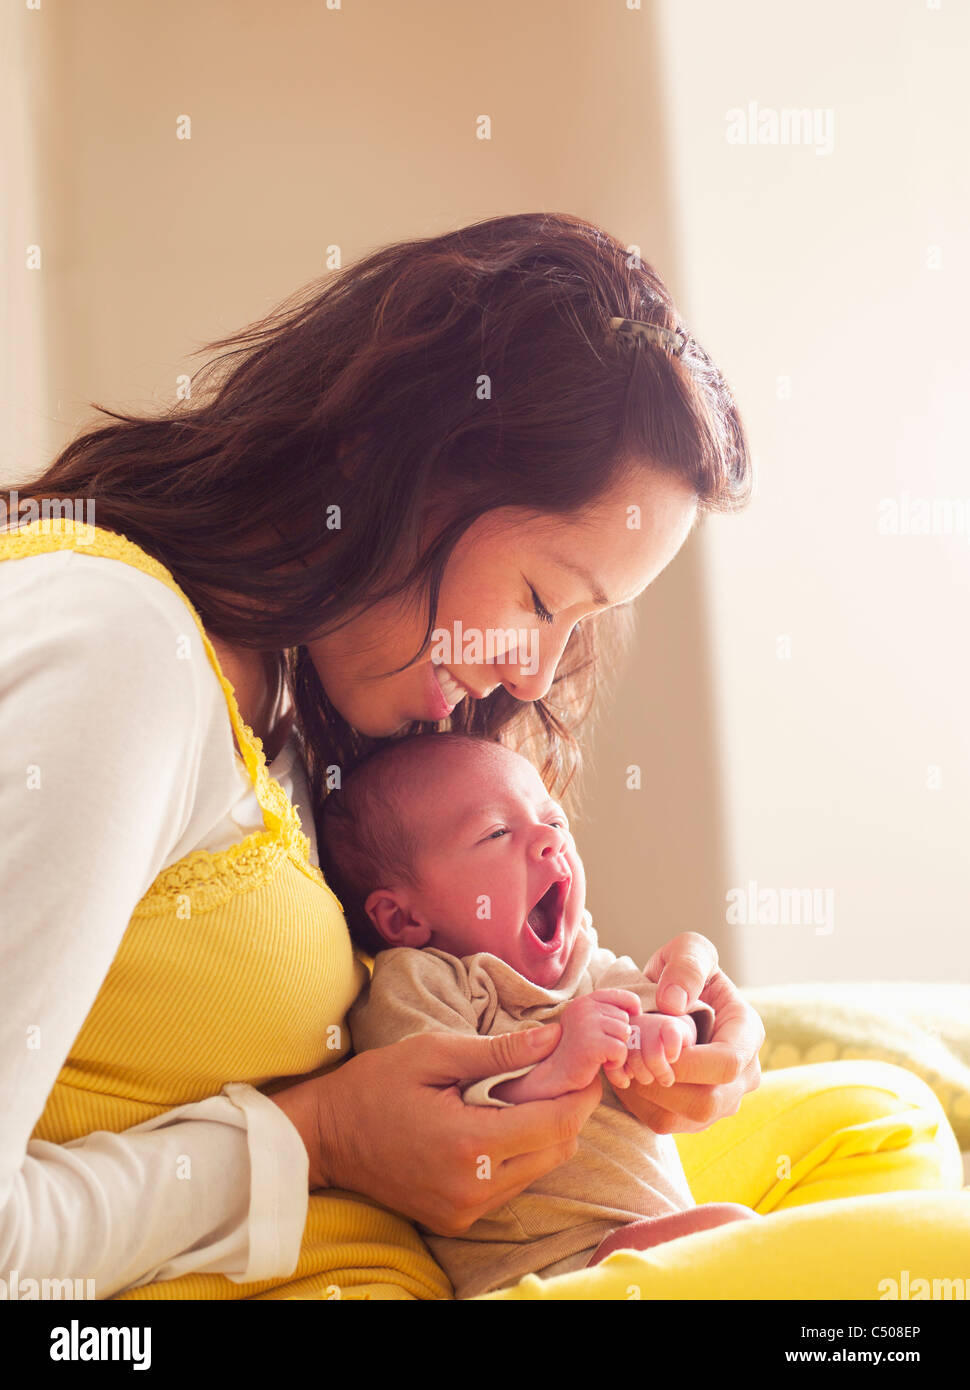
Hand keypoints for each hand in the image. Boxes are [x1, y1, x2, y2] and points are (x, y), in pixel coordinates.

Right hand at [268, 1023, 601, 1236]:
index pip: (556, 1124)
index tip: (588, 1065)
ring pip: (539, 1170)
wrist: (326, 1137)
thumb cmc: (374, 1085)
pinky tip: (503, 1121)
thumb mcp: (434, 1054)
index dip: (582, 1093)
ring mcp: (466, 1208)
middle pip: (557, 1151)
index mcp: (471, 1144)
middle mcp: (475, 1187)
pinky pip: (512, 1184)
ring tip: (531, 1093)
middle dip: (569, 1110)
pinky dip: (521, 1153)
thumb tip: (553, 1038)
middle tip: (565, 1073)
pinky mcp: (458, 1217)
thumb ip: (499, 1051)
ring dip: (546, 1133)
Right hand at [546, 988, 643, 1092]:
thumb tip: (637, 1007)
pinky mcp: (593, 1043)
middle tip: (604, 1047)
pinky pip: (621, 1049)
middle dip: (620, 1035)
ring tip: (603, 1055)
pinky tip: (604, 1064)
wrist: (558, 1073)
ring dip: (619, 1049)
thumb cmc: (579, 1049)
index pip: (623, 996)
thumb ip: (606, 1011)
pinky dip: (618, 1061)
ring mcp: (587, 1024)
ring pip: (625, 1033)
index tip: (627, 1025)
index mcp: (584, 1001)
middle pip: (625, 1017)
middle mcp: (585, 1008)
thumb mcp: (589, 1022)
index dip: (633, 1009)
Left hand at [618, 933, 764, 1134]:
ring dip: (649, 1095)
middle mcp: (744, 1073)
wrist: (667, 997)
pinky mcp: (697, 1116)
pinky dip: (640, 1105)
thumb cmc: (680, 971)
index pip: (728, 1063)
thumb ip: (686, 965)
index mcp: (747, 1032)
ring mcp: (724, 1099)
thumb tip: (673, 1003)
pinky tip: (628, 1076)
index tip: (654, 1043)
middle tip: (632, 1057)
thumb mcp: (687, 950)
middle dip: (663, 1082)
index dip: (688, 1061)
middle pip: (709, 1101)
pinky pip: (667, 1124)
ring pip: (687, 1118)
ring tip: (628, 1063)